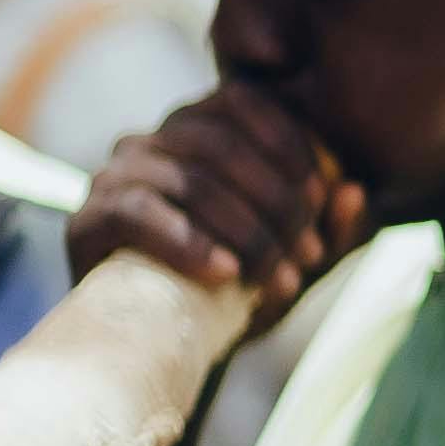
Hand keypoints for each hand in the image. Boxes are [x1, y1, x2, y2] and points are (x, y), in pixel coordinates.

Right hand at [73, 80, 361, 320]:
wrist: (167, 345)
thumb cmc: (241, 289)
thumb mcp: (297, 259)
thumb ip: (332, 227)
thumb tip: (355, 192)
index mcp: (203, 125)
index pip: (246, 100)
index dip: (291, 144)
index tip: (324, 199)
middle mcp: (156, 138)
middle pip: (222, 142)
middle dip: (278, 201)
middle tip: (310, 256)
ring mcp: (117, 174)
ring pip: (190, 180)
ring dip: (247, 232)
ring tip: (280, 281)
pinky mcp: (89, 217)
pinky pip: (140, 213)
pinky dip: (189, 244)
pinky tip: (225, 275)